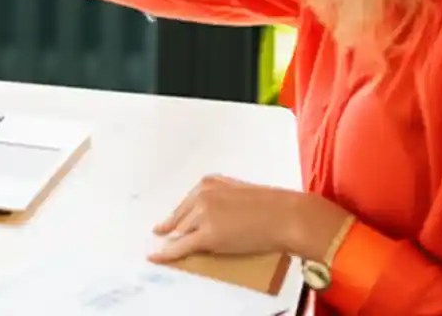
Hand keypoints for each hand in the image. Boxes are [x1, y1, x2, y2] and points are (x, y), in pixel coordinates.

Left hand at [148, 175, 353, 263]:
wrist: (285, 216)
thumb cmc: (271, 205)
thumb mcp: (238, 190)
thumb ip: (219, 197)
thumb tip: (206, 215)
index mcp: (208, 182)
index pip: (186, 204)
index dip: (178, 218)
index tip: (165, 227)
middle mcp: (201, 196)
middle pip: (180, 219)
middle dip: (177, 231)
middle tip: (165, 237)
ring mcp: (203, 215)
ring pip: (183, 233)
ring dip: (183, 242)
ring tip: (177, 248)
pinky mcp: (207, 235)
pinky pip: (181, 247)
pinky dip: (167, 254)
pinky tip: (155, 258)